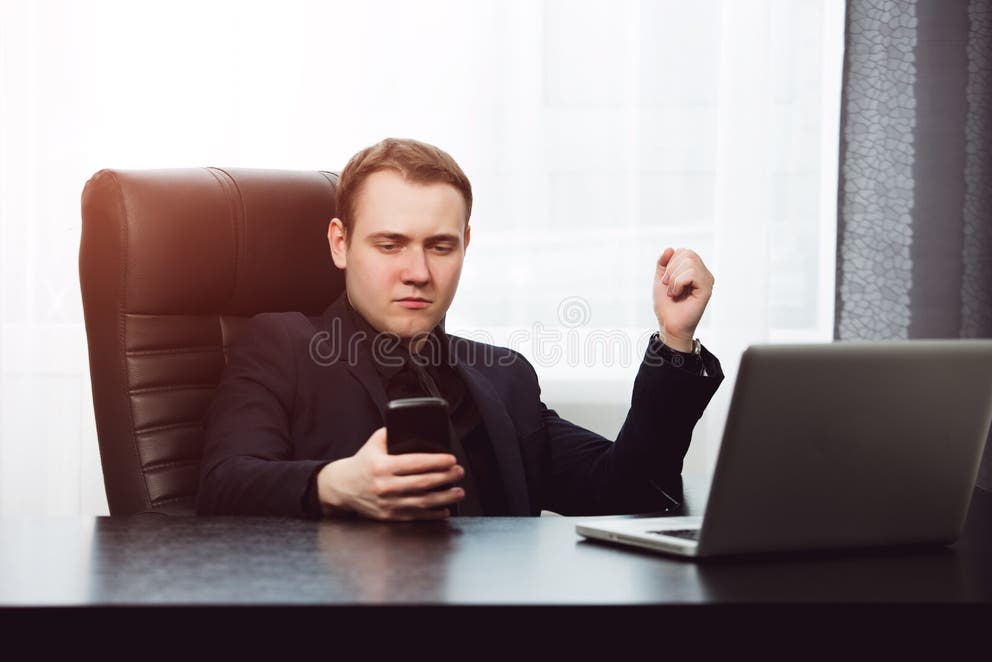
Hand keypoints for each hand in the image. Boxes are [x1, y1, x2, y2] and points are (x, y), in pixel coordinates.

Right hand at [316, 427, 464, 520]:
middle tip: (459, 472)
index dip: (437, 461)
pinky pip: (415, 517)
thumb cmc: (362, 463)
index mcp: (382, 466)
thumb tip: (416, 427)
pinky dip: (433, 515)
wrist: (342, 487)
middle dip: (446, 477)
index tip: (451, 459)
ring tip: (459, 491)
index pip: (416, 463)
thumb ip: (393, 433)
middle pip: (423, 482)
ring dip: (445, 497)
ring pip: (422, 502)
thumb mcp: (374, 443)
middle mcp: (385, 486)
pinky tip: (445, 509)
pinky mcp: (389, 516)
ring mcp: (387, 504)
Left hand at [652, 247, 713, 352]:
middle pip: (687, 253)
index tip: (666, 281)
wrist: (669, 324)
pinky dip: (678, 283)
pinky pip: (691, 274)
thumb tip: (670, 248)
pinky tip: (677, 294)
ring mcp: (707, 280)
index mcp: (695, 270)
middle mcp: (704, 273)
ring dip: (674, 278)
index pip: (683, 252)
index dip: (670, 264)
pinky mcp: (707, 289)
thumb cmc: (666, 305)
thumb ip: (664, 263)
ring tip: (673, 292)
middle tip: (669, 286)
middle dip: (671, 270)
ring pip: (689, 262)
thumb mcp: (660, 279)